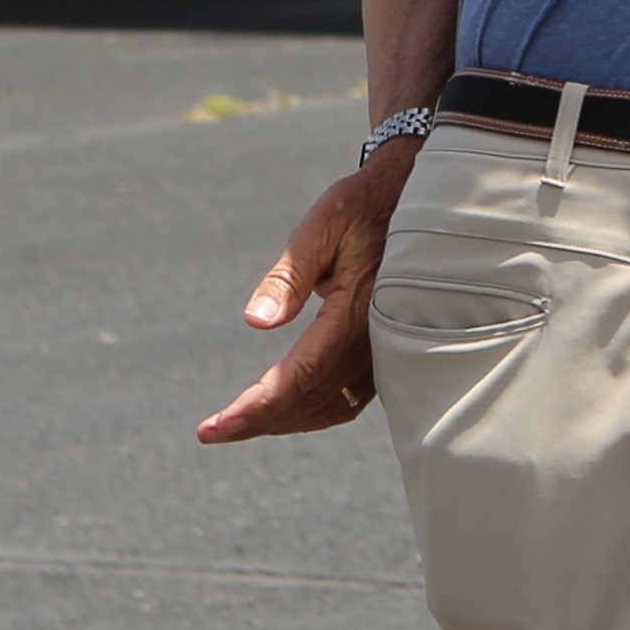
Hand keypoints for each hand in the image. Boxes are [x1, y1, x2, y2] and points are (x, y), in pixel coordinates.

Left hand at [198, 147, 415, 443]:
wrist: (418, 198)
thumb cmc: (364, 206)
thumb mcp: (321, 227)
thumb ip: (289, 277)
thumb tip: (256, 322)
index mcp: (356, 311)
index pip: (298, 377)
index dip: (254, 408)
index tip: (212, 428)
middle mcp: (377, 339)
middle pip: (311, 400)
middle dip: (258, 421)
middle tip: (211, 431)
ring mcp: (388, 349)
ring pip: (333, 406)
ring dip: (286, 421)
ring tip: (240, 423)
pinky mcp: (389, 350)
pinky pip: (351, 396)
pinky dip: (314, 410)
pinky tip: (286, 407)